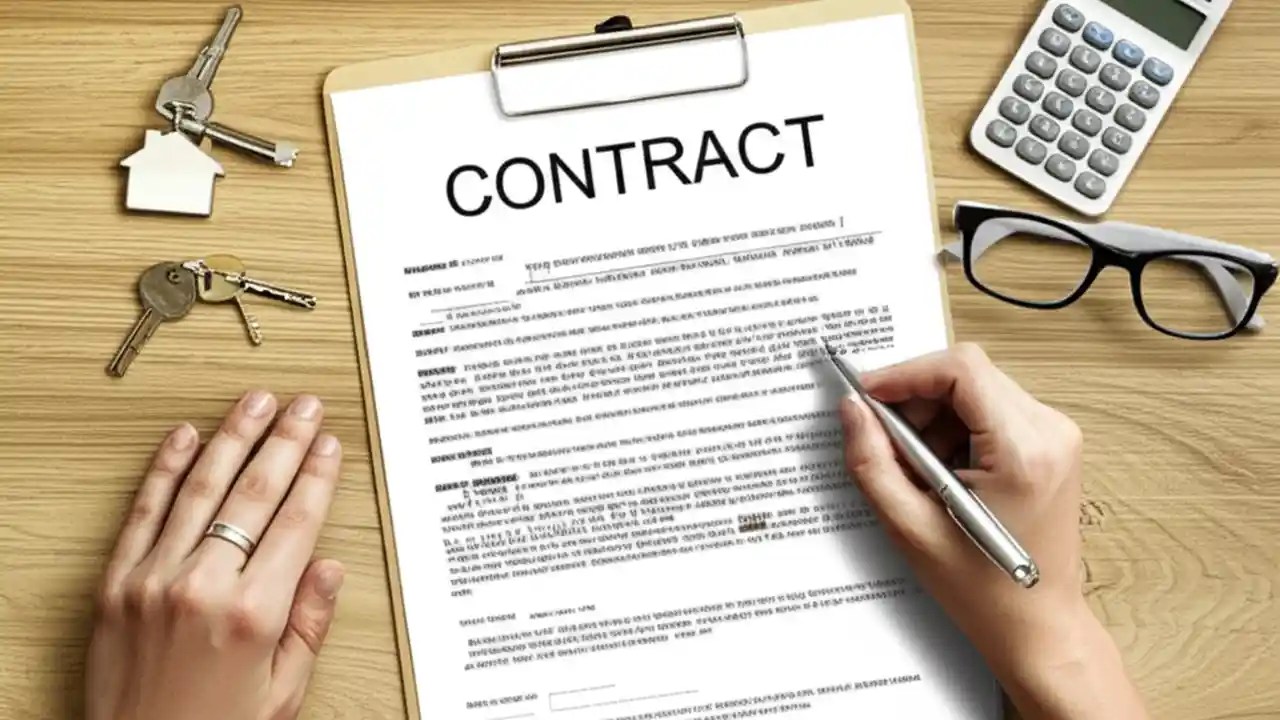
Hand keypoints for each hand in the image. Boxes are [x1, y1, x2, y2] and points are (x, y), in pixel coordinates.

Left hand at [87, 391, 343, 719]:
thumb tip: (329, 568)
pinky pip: (144, 512)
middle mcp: (203, 587)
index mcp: (254, 614)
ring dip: (232, 437)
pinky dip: (165, 470)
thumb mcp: (282, 693)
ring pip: (201, 490)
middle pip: (255, 494)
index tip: (330, 445)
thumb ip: (308, 625)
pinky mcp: (115, 585)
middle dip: (286, 441)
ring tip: (256, 401)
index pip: (297, 523)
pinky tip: (185, 437)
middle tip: (305, 406)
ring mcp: (153, 580)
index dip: (317, 477)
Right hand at [839, 344, 1145, 719]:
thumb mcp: (910, 527)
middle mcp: (1050, 433)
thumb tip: (853, 409)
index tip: (869, 393)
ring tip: (919, 471)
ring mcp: (1056, 437)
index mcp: (1023, 451)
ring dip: (934, 419)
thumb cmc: (984, 591)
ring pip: (976, 390)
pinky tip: (943, 473)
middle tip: (888, 443)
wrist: (1038, 626)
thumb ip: (873, 461)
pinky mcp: (1051, 444)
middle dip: (916, 401)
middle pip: (967, 376)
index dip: (905, 373)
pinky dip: (955, 430)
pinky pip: (991, 410)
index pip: (961, 370)